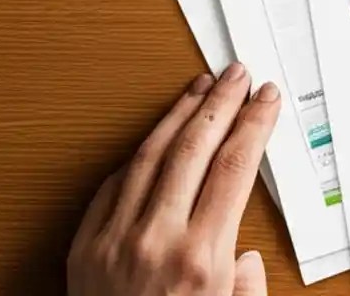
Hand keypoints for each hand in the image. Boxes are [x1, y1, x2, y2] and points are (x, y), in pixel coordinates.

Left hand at [68, 64, 278, 295]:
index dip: (253, 124)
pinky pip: (112, 185)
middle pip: (195, 148)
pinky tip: (156, 138)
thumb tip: (244, 259)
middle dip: (220, 102)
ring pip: (149, 155)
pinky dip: (139, 154)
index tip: (266, 99)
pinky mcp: (83, 247)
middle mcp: (156, 240)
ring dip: (179, 115)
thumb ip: (246, 287)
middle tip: (236, 75)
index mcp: (201, 259)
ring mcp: (114, 240)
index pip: (234, 167)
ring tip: (199, 88)